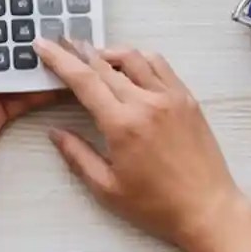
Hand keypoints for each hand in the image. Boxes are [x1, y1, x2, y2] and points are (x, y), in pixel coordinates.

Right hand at [34, 39, 250, 251]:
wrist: (206, 208)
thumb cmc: (157, 204)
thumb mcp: (107, 187)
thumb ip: (77, 156)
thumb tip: (55, 133)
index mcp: (122, 125)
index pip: (84, 80)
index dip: (59, 59)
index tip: (43, 45)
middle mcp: (146, 103)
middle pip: (104, 63)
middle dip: (78, 50)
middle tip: (62, 42)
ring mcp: (170, 97)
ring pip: (134, 56)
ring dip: (109, 51)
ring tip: (95, 57)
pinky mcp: (187, 99)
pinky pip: (160, 65)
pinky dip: (140, 58)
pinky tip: (131, 66)